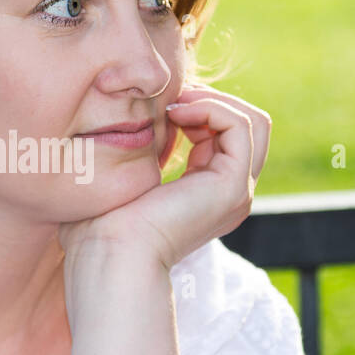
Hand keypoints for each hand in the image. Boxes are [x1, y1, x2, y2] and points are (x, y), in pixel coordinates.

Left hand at [59, 84, 271, 268]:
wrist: (108, 254)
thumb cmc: (101, 225)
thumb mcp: (126, 180)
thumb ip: (140, 153)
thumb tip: (130, 125)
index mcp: (209, 194)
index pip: (227, 136)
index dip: (200, 110)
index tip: (161, 109)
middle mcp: (230, 194)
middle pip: (249, 127)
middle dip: (213, 101)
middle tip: (171, 101)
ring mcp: (236, 192)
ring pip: (253, 123)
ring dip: (214, 101)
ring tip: (174, 107)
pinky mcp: (232, 187)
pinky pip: (241, 127)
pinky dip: (211, 108)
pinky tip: (176, 114)